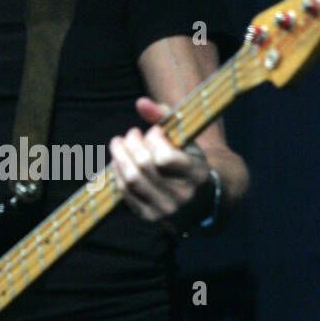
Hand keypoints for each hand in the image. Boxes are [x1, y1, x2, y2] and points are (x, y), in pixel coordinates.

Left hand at [108, 95, 211, 223]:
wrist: (201, 201)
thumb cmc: (190, 160)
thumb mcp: (186, 139)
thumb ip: (165, 117)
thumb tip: (140, 103)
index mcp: (196, 175)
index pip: (164, 157)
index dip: (153, 139)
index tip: (153, 131)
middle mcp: (182, 196)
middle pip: (143, 167)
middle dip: (131, 144)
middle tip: (130, 134)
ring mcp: (165, 210)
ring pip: (131, 180)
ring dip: (119, 157)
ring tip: (119, 143)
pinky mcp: (150, 217)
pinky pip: (126, 193)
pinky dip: (118, 173)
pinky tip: (119, 161)